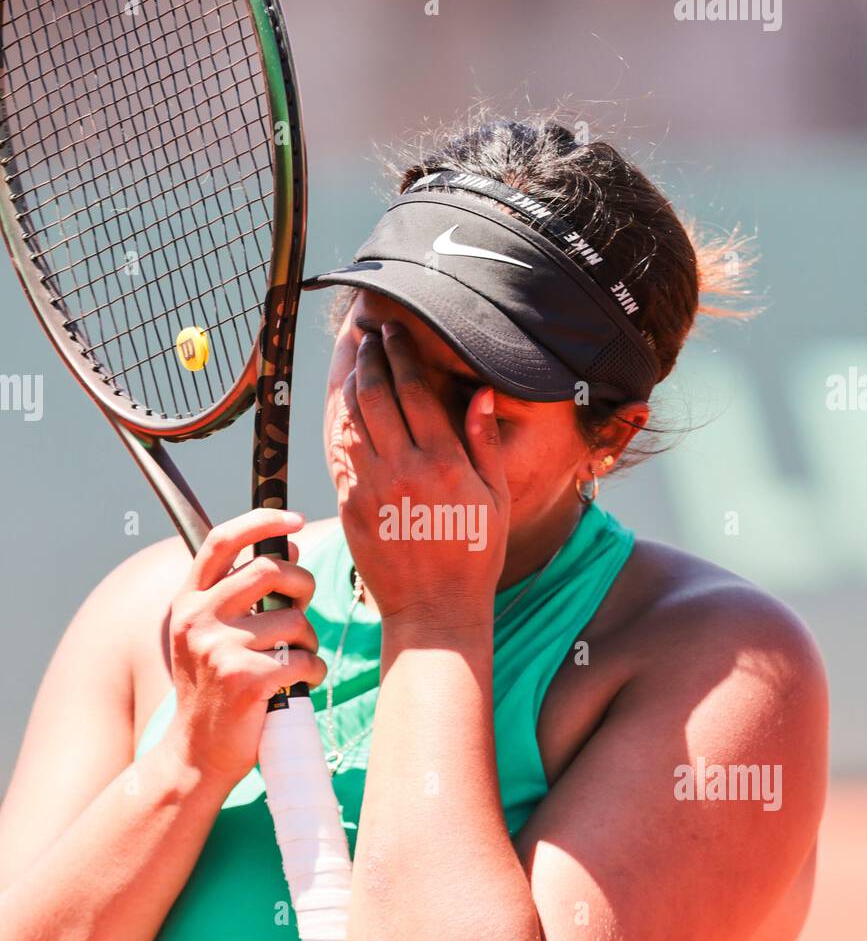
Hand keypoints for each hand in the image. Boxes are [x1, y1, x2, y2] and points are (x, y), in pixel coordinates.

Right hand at [164, 509, 326, 789]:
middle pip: (271, 571)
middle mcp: (198, 619)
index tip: (295, 518)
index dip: (262, 520)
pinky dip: (313, 673)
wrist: (196, 753)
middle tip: (304, 605)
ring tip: (294, 661)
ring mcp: (220, 649)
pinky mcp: (246, 679)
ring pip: (296, 622)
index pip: (223, 541)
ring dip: (309, 641)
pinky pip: (305, 661)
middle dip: (303, 584)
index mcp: (189, 602)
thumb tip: (289, 546)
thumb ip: (240, 592)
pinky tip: (298, 686)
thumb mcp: (211, 634)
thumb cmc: (215, 689)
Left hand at [333, 325, 509, 625]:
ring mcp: (370, 487)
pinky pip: (337, 451)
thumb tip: (481, 393)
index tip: (395, 331)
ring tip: (353, 360)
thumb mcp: (495, 497)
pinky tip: (341, 405)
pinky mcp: (349, 506)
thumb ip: (484, 442)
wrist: (434, 609)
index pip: (414, 390)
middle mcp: (403, 469)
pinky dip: (337, 421)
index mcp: (443, 463)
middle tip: (368, 335)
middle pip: (375, 395)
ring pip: (349, 419)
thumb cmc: (473, 553)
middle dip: (369, 358)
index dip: (401, 354)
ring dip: (348, 383)